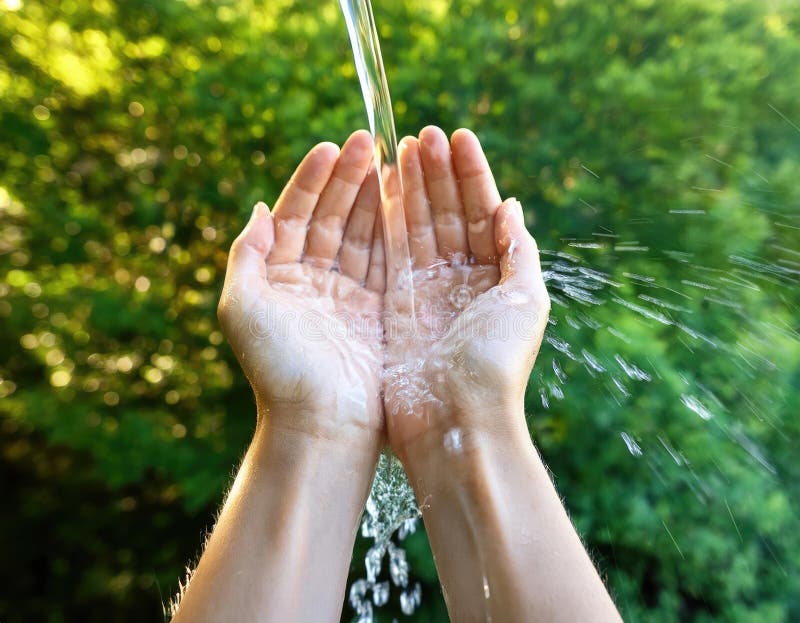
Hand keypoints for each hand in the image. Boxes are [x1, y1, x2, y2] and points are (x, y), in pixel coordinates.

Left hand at [217, 130, 384, 447]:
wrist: (322, 423)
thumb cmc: (277, 368)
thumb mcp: (242, 306)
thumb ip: (246, 254)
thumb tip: (258, 208)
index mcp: (277, 277)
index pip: (294, 215)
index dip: (311, 180)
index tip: (331, 147)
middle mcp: (312, 283)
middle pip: (332, 218)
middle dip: (348, 179)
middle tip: (368, 142)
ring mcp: (347, 296)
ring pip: (362, 234)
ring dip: (372, 197)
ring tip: (389, 160)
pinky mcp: (377, 312)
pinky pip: (386, 261)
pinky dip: (393, 230)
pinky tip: (402, 201)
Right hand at [384, 126, 549, 455]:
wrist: (456, 419)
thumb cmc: (497, 362)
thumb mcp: (526, 300)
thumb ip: (518, 250)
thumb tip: (510, 206)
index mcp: (496, 277)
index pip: (481, 212)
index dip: (471, 174)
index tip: (459, 136)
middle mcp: (460, 280)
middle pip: (446, 213)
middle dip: (437, 172)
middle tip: (423, 134)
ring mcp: (425, 291)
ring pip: (416, 226)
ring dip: (411, 186)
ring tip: (402, 148)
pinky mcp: (395, 304)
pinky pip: (390, 251)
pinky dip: (386, 219)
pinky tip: (381, 188)